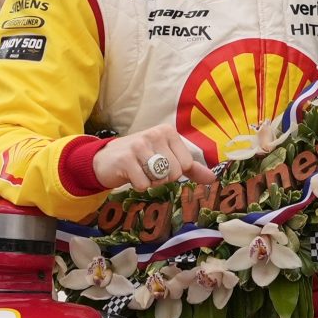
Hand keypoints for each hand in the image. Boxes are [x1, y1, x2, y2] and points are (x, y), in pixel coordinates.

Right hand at [92, 125, 211, 191]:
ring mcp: (139, 145)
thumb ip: (190, 167)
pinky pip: (144, 184)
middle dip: (162, 178)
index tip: (160, 165)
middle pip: (174, 173)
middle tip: (148, 170)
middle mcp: (154, 134)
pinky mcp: (126, 159)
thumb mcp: (166, 157)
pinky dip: (138, 185)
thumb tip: (212, 178)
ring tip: (139, 171)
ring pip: (159, 179)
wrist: (105, 159)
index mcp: (168, 132)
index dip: (174, 172)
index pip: (186, 164)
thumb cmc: (139, 158)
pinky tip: (130, 175)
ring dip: (150, 182)